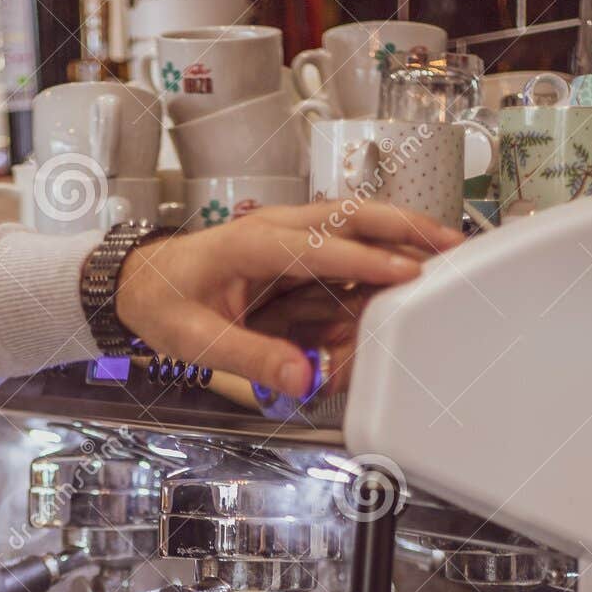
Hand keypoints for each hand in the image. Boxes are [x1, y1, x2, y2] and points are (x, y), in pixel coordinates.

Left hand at [115, 201, 461, 396]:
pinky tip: (411, 259)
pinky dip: (381, 247)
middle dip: (402, 226)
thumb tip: (301, 377)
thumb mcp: (196, 339)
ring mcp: (286, 234)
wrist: (141, 281)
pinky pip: (345, 242)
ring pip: (354, 220)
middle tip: (450, 242)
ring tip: (446, 246)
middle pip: (348, 215)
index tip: (407, 273)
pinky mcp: (294, 248)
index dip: (365, 261)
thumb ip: (249, 357)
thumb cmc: (165, 303)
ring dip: (400, 231)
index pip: (318, 248)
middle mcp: (274, 228)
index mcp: (249, 244)